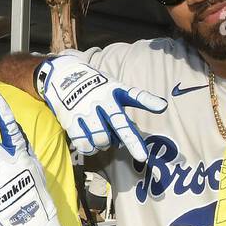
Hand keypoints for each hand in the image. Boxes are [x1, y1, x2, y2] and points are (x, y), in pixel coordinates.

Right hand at [35, 54, 166, 161]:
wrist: (64, 77)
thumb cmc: (97, 86)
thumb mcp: (118, 87)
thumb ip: (137, 98)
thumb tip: (162, 107)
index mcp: (115, 92)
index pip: (135, 99)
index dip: (147, 106)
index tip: (154, 128)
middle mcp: (100, 101)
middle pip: (116, 130)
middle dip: (124, 142)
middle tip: (116, 138)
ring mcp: (84, 111)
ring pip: (100, 140)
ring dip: (104, 144)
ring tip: (101, 136)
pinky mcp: (71, 122)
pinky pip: (84, 145)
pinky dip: (90, 148)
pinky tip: (90, 141)